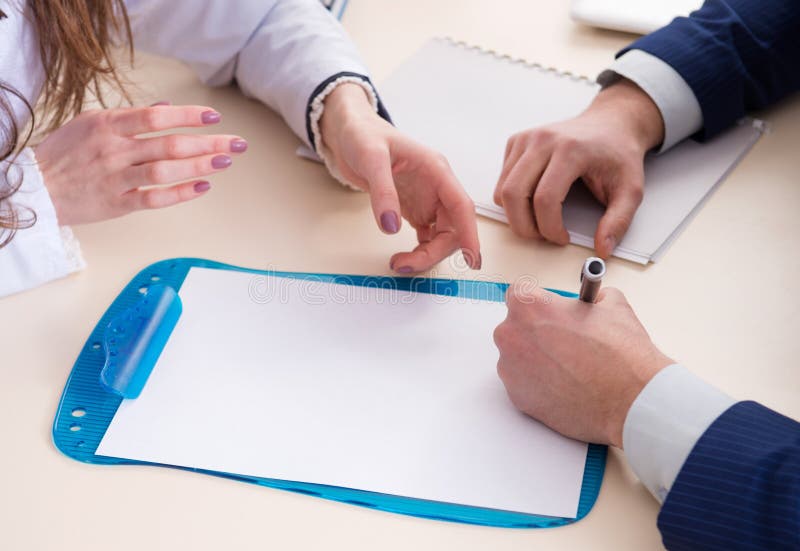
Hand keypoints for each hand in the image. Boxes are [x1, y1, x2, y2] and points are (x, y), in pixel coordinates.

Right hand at [35, 104, 247, 224]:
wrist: (36, 187)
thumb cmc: (65, 153)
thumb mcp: (91, 123)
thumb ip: (129, 117)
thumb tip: (164, 107)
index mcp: (109, 125)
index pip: (157, 116)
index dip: (189, 115)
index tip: (214, 116)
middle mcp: (115, 149)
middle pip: (170, 143)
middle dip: (209, 142)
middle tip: (236, 143)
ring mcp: (117, 177)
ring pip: (166, 169)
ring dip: (201, 165)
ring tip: (225, 162)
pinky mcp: (118, 203)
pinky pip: (155, 198)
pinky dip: (181, 192)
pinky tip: (203, 187)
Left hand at [320, 84, 480, 272]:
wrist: (349, 132)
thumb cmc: (363, 135)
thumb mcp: (370, 158)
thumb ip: (382, 192)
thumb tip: (390, 226)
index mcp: (435, 170)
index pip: (461, 206)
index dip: (470, 234)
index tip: (471, 260)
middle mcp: (437, 187)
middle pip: (452, 228)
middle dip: (434, 252)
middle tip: (404, 265)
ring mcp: (427, 199)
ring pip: (441, 236)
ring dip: (426, 255)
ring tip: (399, 263)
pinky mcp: (415, 209)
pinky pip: (427, 236)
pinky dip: (420, 251)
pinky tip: (403, 256)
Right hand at [493, 79, 664, 257]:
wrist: (611, 123)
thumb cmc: (618, 153)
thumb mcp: (631, 189)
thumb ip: (619, 221)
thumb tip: (603, 249)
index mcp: (571, 150)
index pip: (545, 199)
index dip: (550, 228)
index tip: (563, 237)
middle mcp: (543, 141)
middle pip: (514, 195)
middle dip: (525, 227)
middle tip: (543, 236)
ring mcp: (526, 139)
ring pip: (503, 190)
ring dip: (516, 215)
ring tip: (539, 220)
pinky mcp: (516, 142)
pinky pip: (502, 181)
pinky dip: (512, 199)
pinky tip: (533, 199)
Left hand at [493, 284, 672, 446]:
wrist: (631, 400)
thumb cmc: (621, 353)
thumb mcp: (612, 304)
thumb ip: (591, 297)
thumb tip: (590, 301)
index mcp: (528, 305)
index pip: (520, 293)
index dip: (539, 302)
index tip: (550, 310)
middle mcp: (511, 334)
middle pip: (516, 326)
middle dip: (537, 331)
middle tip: (564, 341)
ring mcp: (510, 368)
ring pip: (518, 357)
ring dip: (537, 359)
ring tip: (570, 367)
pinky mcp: (517, 397)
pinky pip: (523, 383)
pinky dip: (539, 384)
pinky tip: (566, 385)